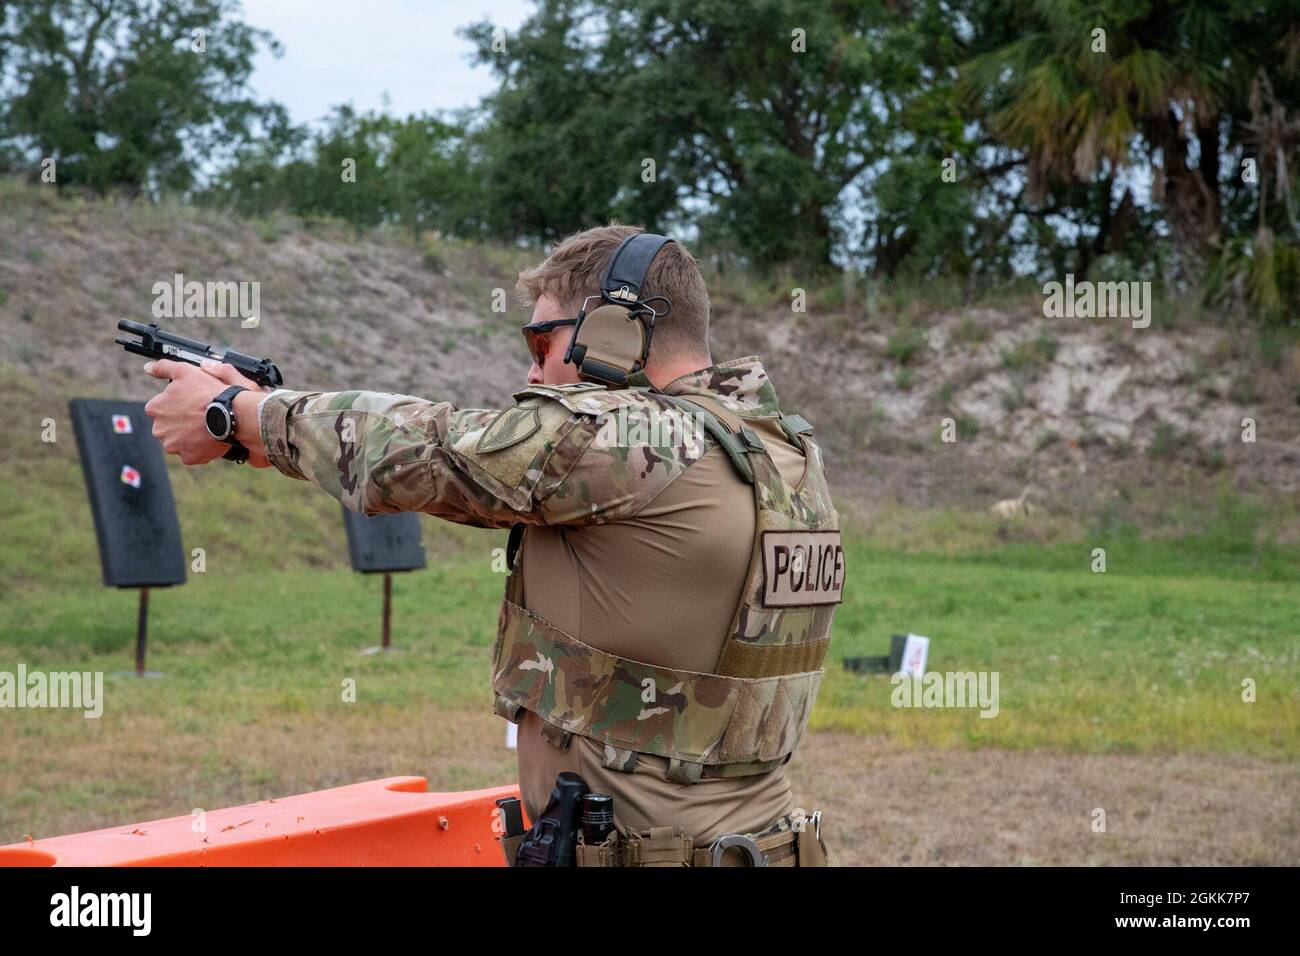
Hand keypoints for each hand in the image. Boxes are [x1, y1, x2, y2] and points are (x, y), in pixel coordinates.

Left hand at [143, 360, 270, 466]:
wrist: (231, 414)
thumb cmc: (208, 392)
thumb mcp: (185, 371)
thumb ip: (163, 367)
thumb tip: (148, 368)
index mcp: (155, 409)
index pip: (160, 408)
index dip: (176, 404)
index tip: (190, 402)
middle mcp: (159, 429)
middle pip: (168, 426)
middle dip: (181, 422)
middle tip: (199, 414)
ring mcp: (174, 445)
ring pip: (179, 440)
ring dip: (190, 435)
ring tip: (206, 426)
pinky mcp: (189, 457)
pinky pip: (192, 453)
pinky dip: (199, 448)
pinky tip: (209, 438)